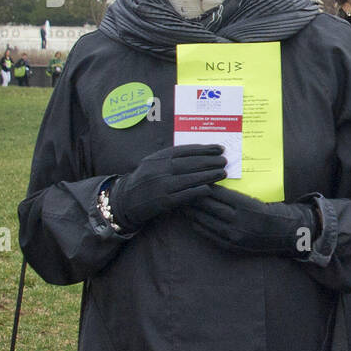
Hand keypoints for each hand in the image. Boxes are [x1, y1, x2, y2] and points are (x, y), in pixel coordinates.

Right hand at [109, 144, 225, 230]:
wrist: (126, 200)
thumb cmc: (145, 180)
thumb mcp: (154, 163)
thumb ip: (171, 158)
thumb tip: (199, 152)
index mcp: (157, 158)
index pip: (185, 150)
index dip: (204, 149)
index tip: (219, 148)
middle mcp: (159, 170)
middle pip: (190, 163)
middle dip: (210, 161)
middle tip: (224, 161)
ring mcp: (161, 185)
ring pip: (190, 178)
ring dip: (209, 175)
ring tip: (223, 173)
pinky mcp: (163, 201)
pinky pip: (184, 195)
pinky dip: (198, 191)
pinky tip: (210, 188)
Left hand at [185, 185, 316, 255]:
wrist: (286, 233)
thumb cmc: (271, 211)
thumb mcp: (255, 198)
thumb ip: (235, 195)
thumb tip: (212, 187)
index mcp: (246, 205)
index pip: (218, 194)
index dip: (204, 187)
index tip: (194, 181)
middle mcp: (239, 220)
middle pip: (210, 207)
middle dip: (195, 199)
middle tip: (183, 191)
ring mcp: (235, 235)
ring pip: (208, 221)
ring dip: (194, 213)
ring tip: (184, 206)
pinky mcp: (233, 246)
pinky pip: (211, 236)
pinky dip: (200, 228)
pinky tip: (193, 221)